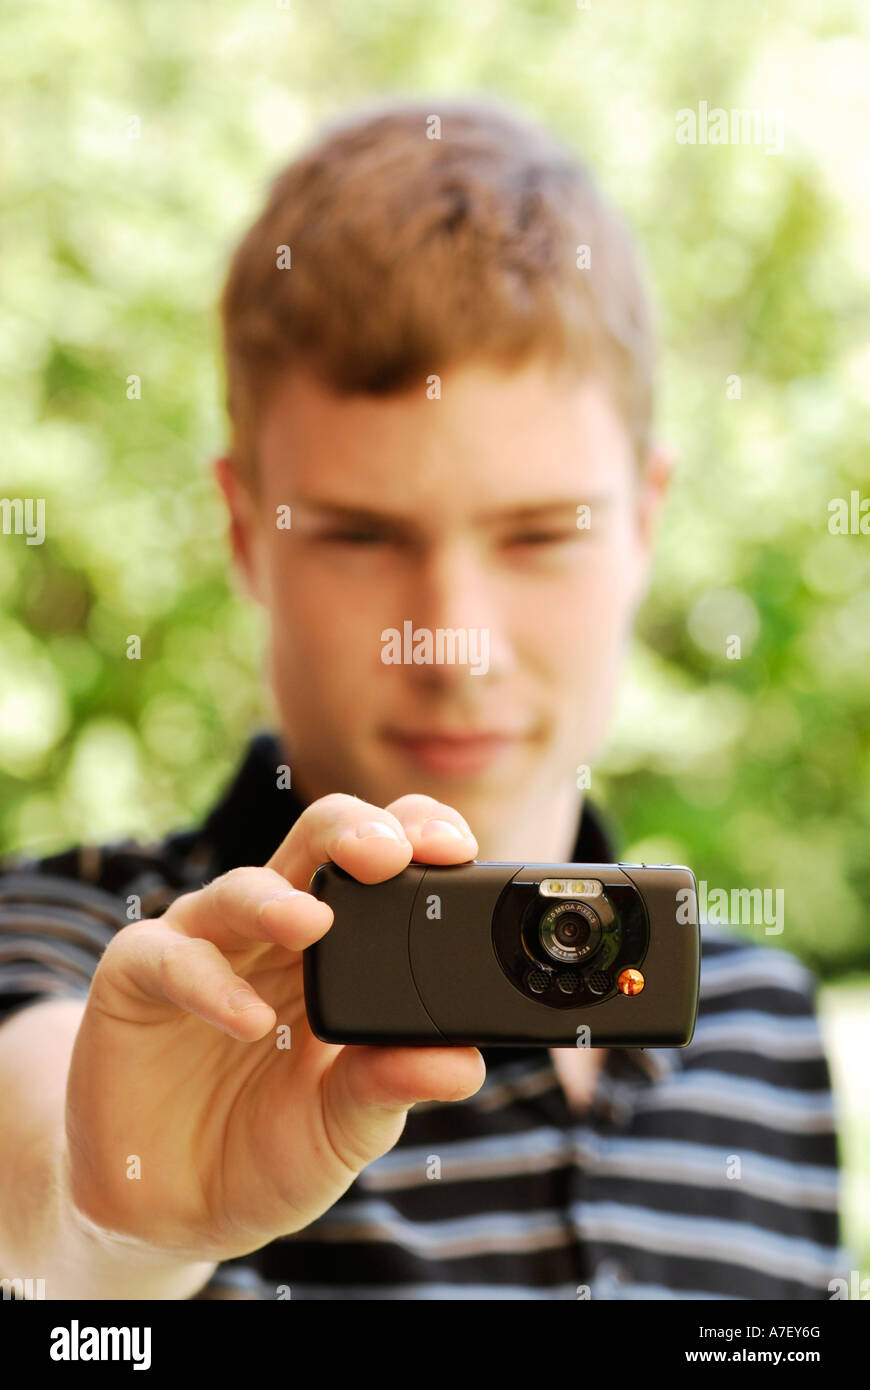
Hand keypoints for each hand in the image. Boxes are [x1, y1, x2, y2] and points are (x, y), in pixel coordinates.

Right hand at [63, 794, 484, 1261]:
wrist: (181, 1211)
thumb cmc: (274, 1146)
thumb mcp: (350, 1124)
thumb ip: (396, 1084)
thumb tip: (464, 1062)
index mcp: (343, 941)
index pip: (388, 855)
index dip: (420, 833)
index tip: (457, 852)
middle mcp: (274, 925)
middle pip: (317, 839)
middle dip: (356, 831)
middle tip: (391, 854)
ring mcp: (205, 943)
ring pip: (239, 889)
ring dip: (277, 901)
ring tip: (312, 923)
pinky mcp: (135, 977)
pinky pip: (168, 958)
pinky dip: (209, 983)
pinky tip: (248, 1020)